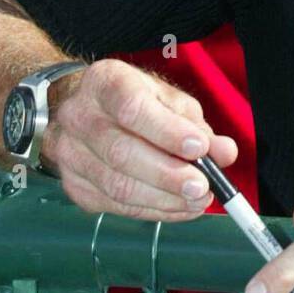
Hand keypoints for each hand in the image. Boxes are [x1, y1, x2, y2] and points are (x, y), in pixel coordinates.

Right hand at [41, 57, 236, 220]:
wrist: (87, 110)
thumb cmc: (133, 100)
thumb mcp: (167, 100)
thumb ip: (195, 125)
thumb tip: (224, 153)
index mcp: (105, 82)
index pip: (132, 108)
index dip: (167, 131)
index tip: (199, 148)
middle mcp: (79, 116)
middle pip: (122, 152)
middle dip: (168, 174)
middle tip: (201, 186)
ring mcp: (69, 153)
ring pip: (117, 185)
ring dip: (164, 199)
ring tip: (196, 199)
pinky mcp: (73, 184)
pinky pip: (115, 205)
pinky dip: (152, 210)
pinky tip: (177, 207)